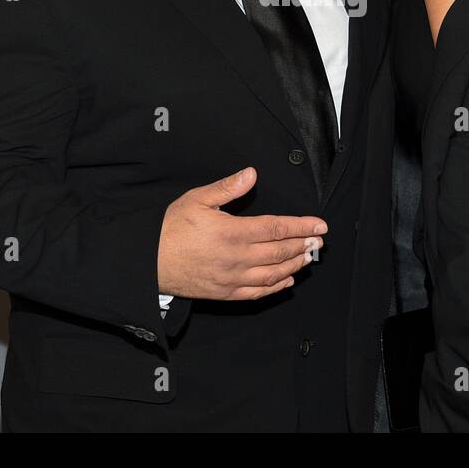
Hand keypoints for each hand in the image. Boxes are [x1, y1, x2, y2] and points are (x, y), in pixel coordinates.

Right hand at [157, 167, 327, 300]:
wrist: (148, 262)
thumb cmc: (171, 229)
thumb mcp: (197, 199)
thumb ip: (228, 188)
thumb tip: (251, 174)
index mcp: (233, 232)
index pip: (277, 228)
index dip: (302, 226)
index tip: (319, 225)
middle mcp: (237, 258)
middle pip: (280, 252)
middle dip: (304, 245)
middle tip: (319, 241)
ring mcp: (233, 278)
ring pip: (273, 274)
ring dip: (295, 265)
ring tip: (308, 257)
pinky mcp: (225, 293)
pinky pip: (257, 293)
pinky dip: (276, 287)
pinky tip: (286, 281)